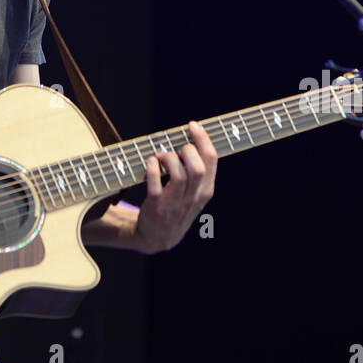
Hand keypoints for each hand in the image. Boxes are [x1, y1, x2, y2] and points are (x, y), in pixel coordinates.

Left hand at [134, 121, 216, 253]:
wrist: (158, 237)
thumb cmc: (177, 207)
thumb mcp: (196, 194)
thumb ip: (199, 172)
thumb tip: (194, 139)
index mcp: (206, 190)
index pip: (211, 160)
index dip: (203, 138)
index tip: (193, 125)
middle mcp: (193, 197)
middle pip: (197, 167)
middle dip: (186, 150)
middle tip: (177, 148)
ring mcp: (175, 203)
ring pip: (178, 174)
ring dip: (168, 158)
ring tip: (161, 156)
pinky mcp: (157, 206)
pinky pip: (155, 184)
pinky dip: (152, 168)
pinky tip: (150, 162)